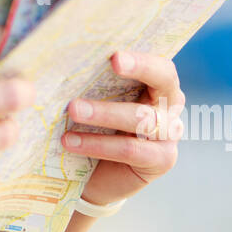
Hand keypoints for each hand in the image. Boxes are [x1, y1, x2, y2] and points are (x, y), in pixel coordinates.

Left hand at [62, 51, 183, 206]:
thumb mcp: (94, 98)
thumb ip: (90, 78)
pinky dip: (98, 144)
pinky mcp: (161, 159)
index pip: (159, 64)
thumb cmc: (93, 125)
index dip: (141, 59)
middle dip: (137, 70)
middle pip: (163, 81)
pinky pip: (130, 149)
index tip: (115, 56)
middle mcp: (169, 104)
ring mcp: (169, 133)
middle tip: (109, 64)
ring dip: (104, 113)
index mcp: (157, 82)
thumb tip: (61, 60)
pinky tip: (70, 142)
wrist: (95, 174)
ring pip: (142, 118)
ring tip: (73, 110)